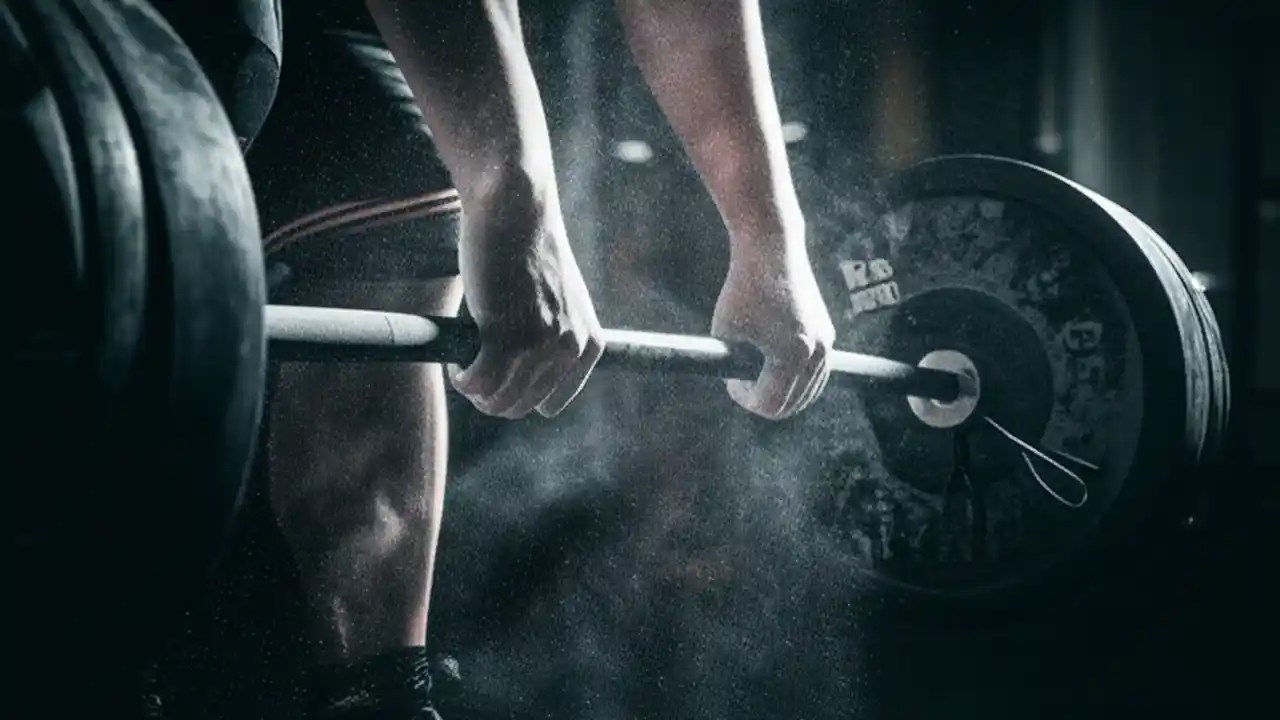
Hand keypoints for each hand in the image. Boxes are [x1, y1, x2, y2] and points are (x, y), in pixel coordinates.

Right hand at [451, 175, 604, 418]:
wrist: (516, 210)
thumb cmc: (528, 250)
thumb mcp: (558, 300)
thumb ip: (554, 334)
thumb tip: (522, 376)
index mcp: (588, 344)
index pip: (551, 403)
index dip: (520, 397)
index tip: (500, 380)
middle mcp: (569, 347)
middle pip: (521, 405)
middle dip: (493, 398)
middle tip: (474, 376)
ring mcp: (538, 343)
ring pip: (499, 399)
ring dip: (476, 392)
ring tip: (465, 372)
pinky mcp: (505, 333)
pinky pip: (479, 382)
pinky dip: (463, 380)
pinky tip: (457, 367)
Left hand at [712, 238, 835, 419]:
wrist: (773, 248)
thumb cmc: (743, 288)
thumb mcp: (724, 332)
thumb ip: (730, 365)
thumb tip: (738, 388)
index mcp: (790, 355)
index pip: (769, 403)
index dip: (744, 399)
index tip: (730, 382)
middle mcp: (816, 353)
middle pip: (792, 404)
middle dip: (765, 400)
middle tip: (741, 382)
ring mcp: (827, 344)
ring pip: (808, 392)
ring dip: (783, 391)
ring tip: (756, 371)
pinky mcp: (829, 334)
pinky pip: (816, 373)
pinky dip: (797, 377)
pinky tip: (775, 366)